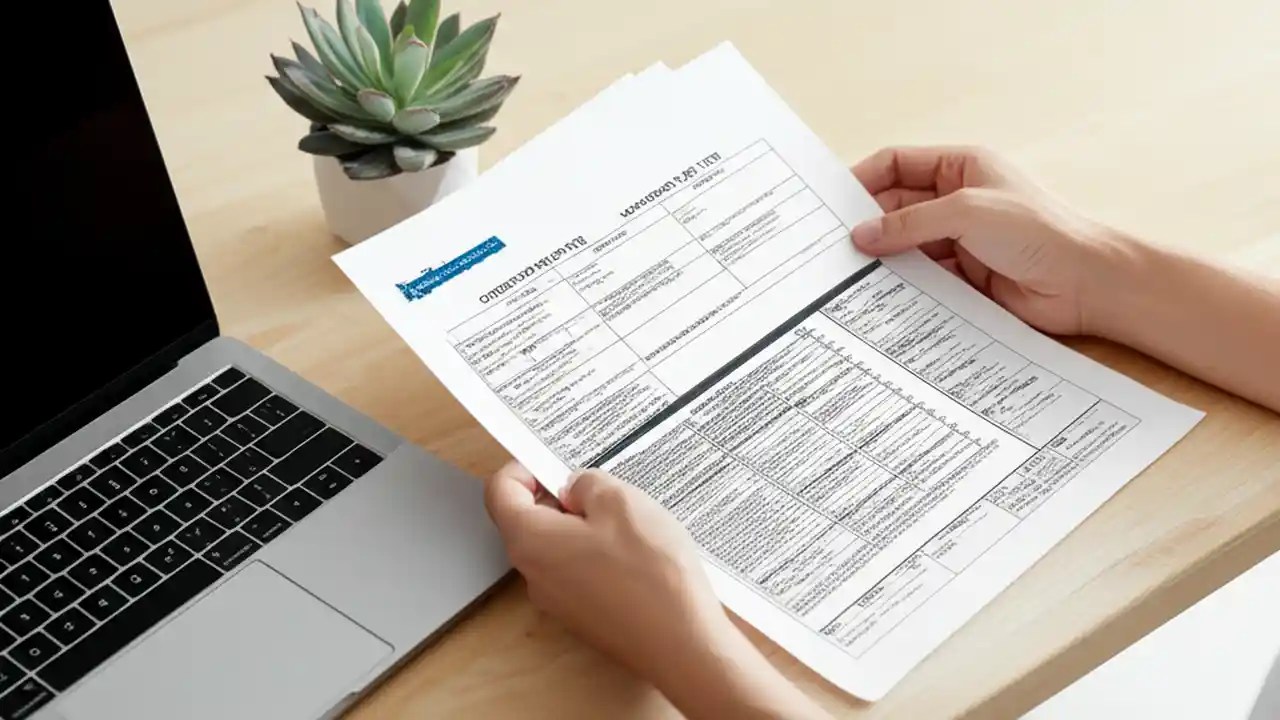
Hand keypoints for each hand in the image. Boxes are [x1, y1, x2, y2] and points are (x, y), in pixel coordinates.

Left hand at [483, 461, 830, 719]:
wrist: (683, 645)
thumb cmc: (650, 571)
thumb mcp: (622, 502)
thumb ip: (587, 484)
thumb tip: (575, 489)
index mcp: (531, 541)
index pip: (500, 493)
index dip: (522, 469)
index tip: (552, 462)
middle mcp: (534, 575)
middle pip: (527, 521)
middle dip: (559, 497)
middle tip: (601, 486)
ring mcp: (558, 602)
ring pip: (557, 548)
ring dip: (582, 526)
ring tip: (628, 520)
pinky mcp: (584, 618)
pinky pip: (579, 573)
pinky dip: (597, 554)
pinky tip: (636, 553)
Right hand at [850, 146, 1119, 335]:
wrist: (1084, 284)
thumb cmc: (1039, 232)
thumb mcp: (967, 213)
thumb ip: (910, 222)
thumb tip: (862, 235)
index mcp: (961, 167)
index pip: (899, 164)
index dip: (864, 179)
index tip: (833, 203)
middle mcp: (957, 199)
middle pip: (896, 206)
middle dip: (868, 223)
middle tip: (833, 245)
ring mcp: (959, 239)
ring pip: (906, 245)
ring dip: (883, 258)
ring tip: (848, 273)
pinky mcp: (963, 275)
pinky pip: (922, 277)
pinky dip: (902, 285)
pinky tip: (880, 295)